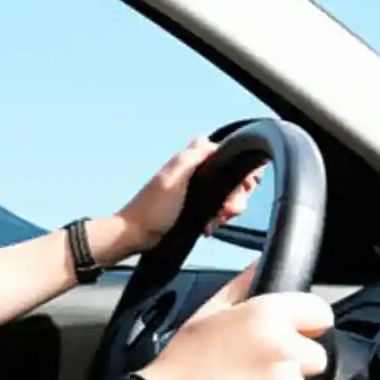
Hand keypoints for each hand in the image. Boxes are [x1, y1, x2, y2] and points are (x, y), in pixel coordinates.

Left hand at [116, 136, 263, 253]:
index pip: (223, 154)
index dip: (239, 168)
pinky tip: (210, 227)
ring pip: (225, 195)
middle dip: (236, 195)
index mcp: (188, 163)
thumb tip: (212, 144)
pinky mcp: (192, 209)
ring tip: (217, 221)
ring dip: (228, 209)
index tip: (244, 186)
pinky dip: (217, 218)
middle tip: (227, 211)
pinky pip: (215, 210)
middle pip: (230, 177)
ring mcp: (193, 192)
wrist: (135, 236)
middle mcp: (192, 174)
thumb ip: (190, 158)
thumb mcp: (172, 179)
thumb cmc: (152, 209)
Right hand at [137, 264, 333, 379]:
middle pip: (314, 355)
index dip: (306, 322)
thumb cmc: (184, 359)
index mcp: (267, 316)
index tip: (295, 331)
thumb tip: (261, 266)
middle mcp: (284, 350)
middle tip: (255, 364)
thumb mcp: (208, 312)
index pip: (320, 312)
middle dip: (293, 360)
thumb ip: (242, 286)